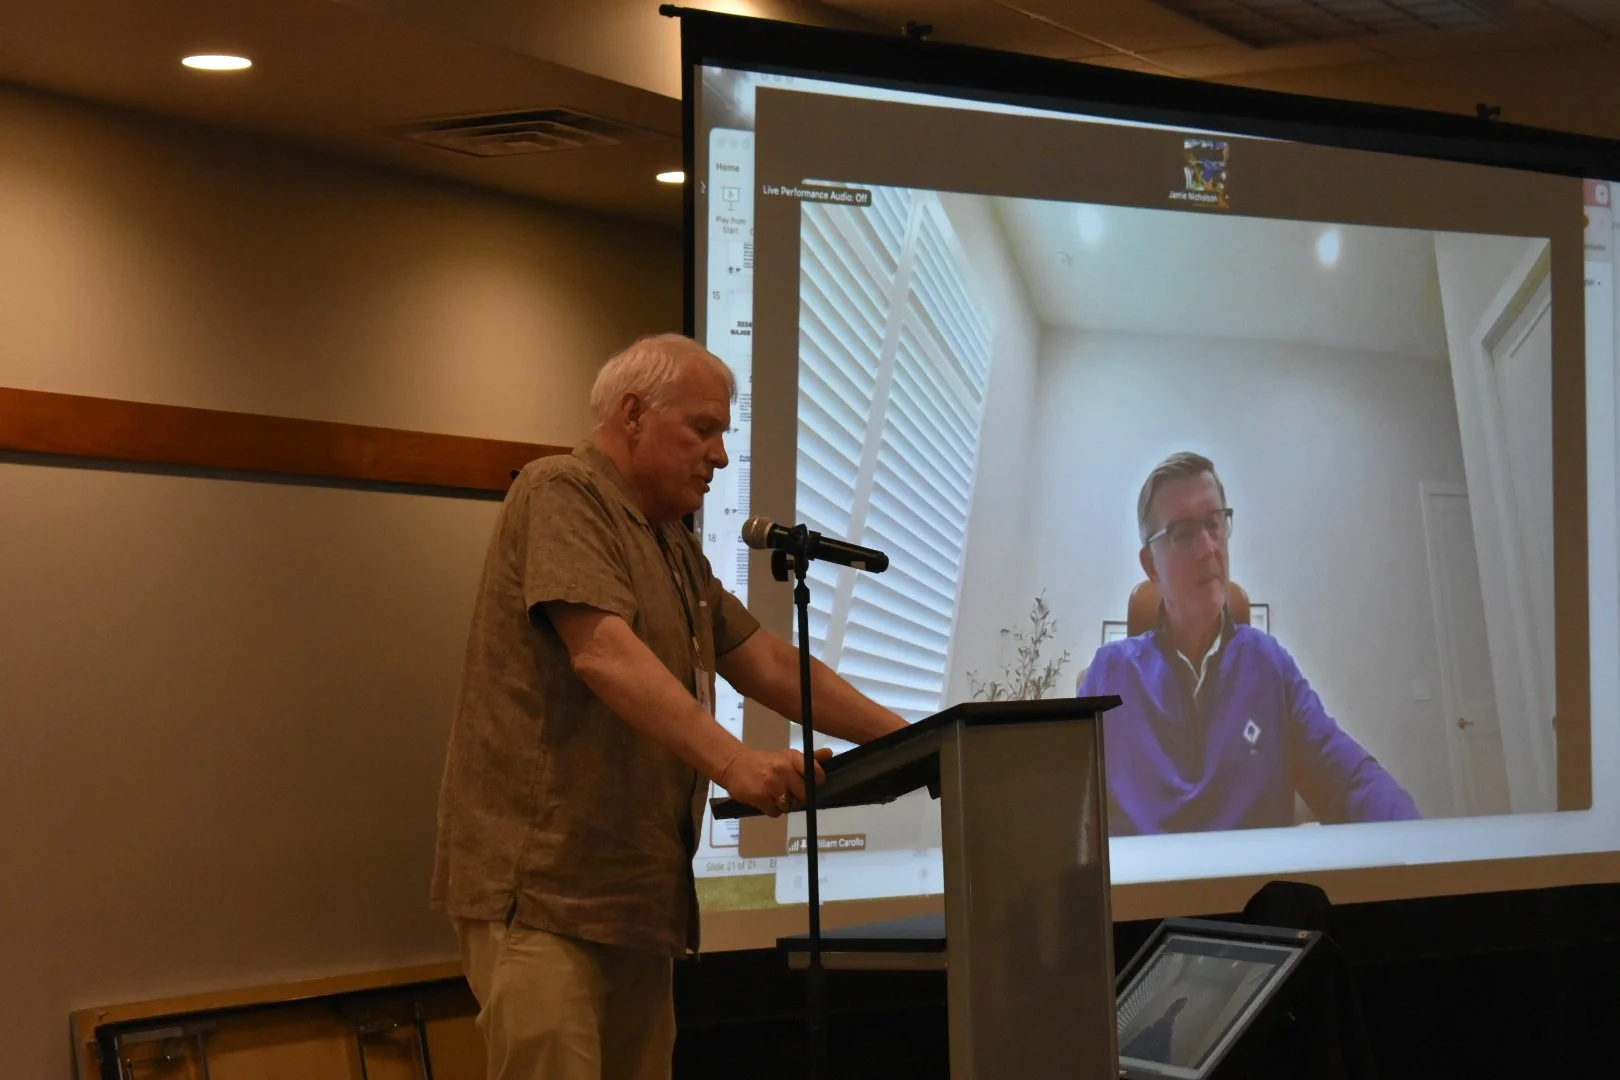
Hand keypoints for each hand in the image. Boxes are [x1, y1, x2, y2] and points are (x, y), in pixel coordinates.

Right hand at [718, 747, 832, 816]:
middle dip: (799, 797)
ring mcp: (772, 784)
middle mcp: (784, 769)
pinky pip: (776, 812)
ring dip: (785, 805)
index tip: (810, 783)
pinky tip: (766, 801)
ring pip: (791, 805)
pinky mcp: (760, 797)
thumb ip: (809, 759)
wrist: (734, 765)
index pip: (815, 772)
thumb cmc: (764, 762)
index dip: (816, 781)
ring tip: (776, 796)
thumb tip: (830, 753)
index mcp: (791, 758)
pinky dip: (772, 810)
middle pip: (804, 794)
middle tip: (789, 793)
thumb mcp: (786, 757)